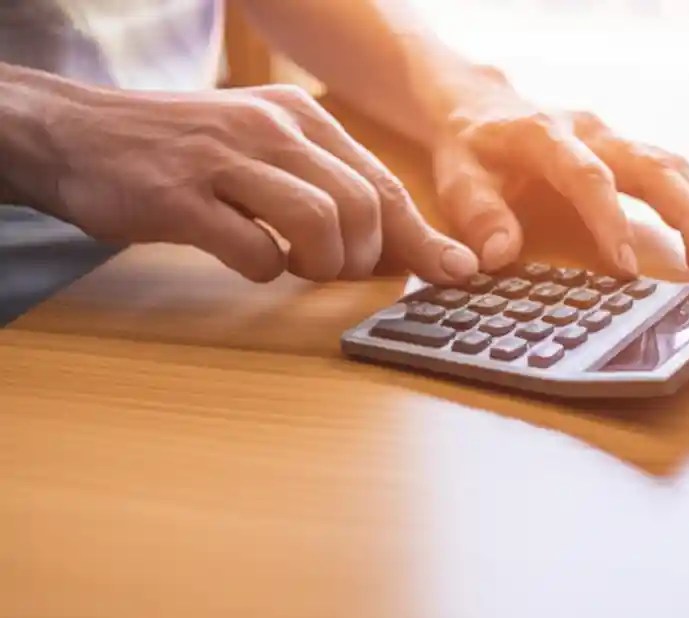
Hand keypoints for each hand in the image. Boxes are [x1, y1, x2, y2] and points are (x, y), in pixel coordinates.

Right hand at [15, 80, 476, 283]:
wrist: (77, 134)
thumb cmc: (187, 156)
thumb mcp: (264, 152)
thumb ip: (329, 188)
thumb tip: (405, 251)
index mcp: (300, 119)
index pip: (383, 184)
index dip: (424, 237)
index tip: (456, 273)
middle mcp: (271, 129)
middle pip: (363, 207)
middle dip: (365, 258)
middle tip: (335, 271)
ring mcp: (225, 160)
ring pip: (322, 223)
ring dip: (322, 265)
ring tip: (296, 265)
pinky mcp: (181, 197)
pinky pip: (255, 248)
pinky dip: (265, 269)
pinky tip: (250, 259)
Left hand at [427, 66, 688, 278]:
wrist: (478, 104)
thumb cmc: (470, 147)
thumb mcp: (456, 179)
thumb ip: (478, 216)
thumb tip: (498, 255)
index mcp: (546, 137)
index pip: (588, 179)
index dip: (610, 222)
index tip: (627, 267)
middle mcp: (590, 133)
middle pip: (652, 167)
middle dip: (687, 216)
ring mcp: (613, 138)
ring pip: (672, 166)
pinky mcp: (625, 149)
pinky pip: (672, 169)